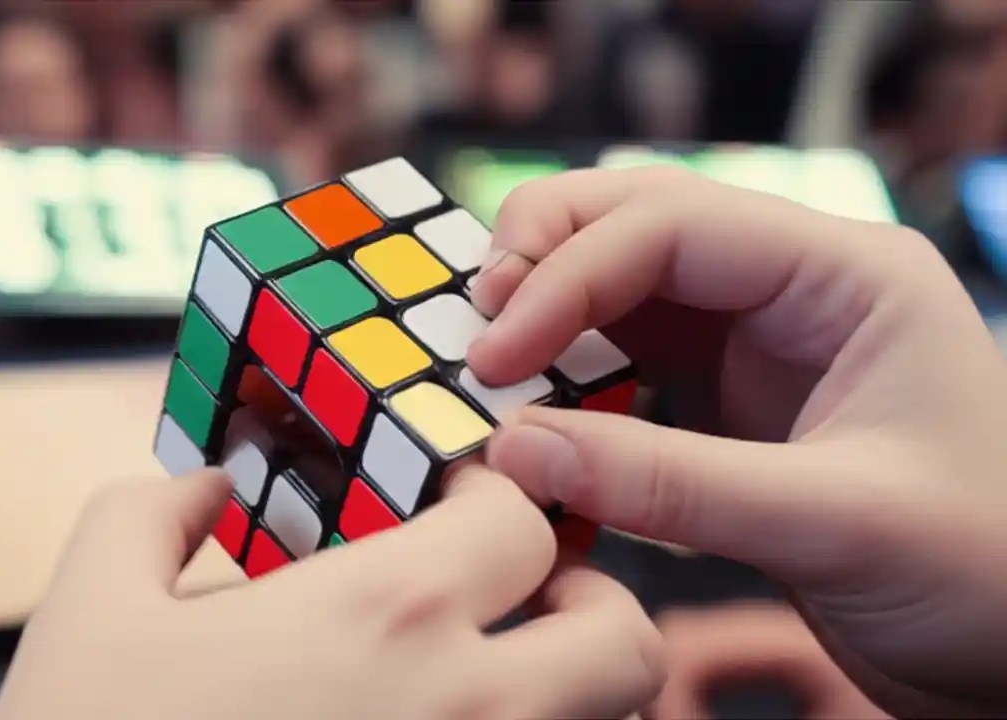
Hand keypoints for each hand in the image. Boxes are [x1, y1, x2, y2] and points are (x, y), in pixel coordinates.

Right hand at [0, 467, 663, 719]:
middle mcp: (465, 707)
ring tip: (493, 688)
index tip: (462, 506)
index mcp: (385, 613)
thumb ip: (152, 512)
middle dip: (591, 609)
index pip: (524, 521)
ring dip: (576, 702)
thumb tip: (203, 489)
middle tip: (526, 605)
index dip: (502, 500)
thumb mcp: (92, 605)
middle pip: (627, 642)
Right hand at [467, 167, 1006, 715]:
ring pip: (622, 283)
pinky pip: (625, 356)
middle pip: (637, 219)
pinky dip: (567, 373)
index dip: (566, 276)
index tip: (495, 355)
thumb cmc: (980, 570)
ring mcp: (757, 337)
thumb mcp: (829, 523)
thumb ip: (667, 485)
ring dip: (547, 314)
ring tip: (487, 367)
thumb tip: (514, 453)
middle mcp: (794, 284)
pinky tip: (532, 408)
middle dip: (543, 262)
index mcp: (845, 275)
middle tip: (474, 332)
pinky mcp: (727, 395)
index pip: (674, 225)